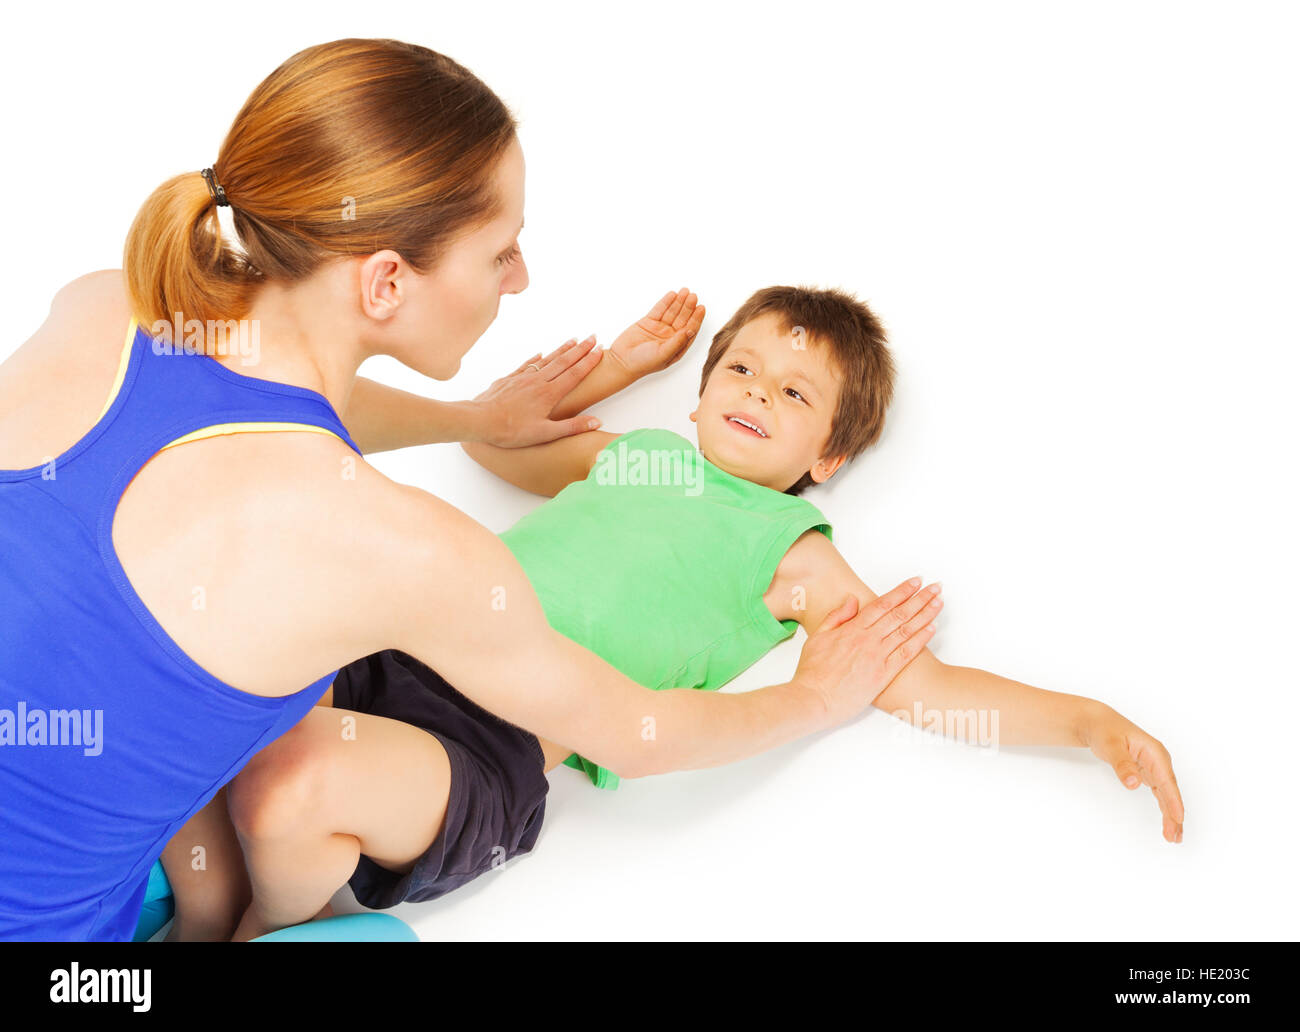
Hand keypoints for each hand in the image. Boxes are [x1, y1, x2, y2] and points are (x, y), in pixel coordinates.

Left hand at [471, 336, 605, 446]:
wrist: (480, 420)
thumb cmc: (511, 430)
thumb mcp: (545, 434)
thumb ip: (572, 427)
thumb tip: (596, 422)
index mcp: (549, 394)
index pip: (574, 374)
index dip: (589, 361)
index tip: (600, 350)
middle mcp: (538, 381)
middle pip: (563, 361)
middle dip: (580, 349)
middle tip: (593, 337)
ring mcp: (523, 378)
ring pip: (546, 360)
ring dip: (561, 350)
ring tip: (573, 340)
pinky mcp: (509, 379)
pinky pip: (526, 365)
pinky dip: (536, 358)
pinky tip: (540, 354)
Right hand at [605, 288, 705, 378]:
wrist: (622, 361)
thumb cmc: (643, 363)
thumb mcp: (663, 354)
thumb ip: (677, 342)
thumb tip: (690, 330)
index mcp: (677, 347)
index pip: (690, 330)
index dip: (696, 319)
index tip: (701, 308)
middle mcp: (670, 337)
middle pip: (682, 319)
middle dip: (688, 307)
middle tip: (693, 296)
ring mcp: (659, 329)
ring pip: (672, 312)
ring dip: (679, 302)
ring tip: (685, 291)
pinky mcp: (649, 322)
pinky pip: (659, 310)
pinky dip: (666, 302)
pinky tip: (672, 295)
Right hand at [793, 579, 942, 728]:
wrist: (814, 699)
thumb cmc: (812, 672)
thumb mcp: (817, 637)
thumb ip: (836, 617)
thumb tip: (852, 600)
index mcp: (852, 629)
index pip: (882, 604)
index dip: (901, 591)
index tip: (915, 582)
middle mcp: (868, 640)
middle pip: (900, 613)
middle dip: (920, 598)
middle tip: (936, 587)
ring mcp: (877, 657)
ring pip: (906, 630)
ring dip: (925, 614)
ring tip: (939, 602)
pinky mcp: (883, 675)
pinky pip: (906, 654)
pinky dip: (921, 640)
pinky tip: (932, 629)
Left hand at [1079, 705, 1184, 842]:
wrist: (1098, 723)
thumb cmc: (1104, 730)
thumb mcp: (1111, 745)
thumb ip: (1122, 764)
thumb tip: (1134, 783)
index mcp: (1154, 752)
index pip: (1167, 781)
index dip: (1173, 801)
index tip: (1178, 819)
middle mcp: (1158, 760)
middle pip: (1170, 791)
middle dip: (1174, 814)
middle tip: (1174, 837)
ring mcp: (1154, 767)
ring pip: (1166, 794)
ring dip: (1171, 814)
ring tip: (1174, 836)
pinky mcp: (1147, 772)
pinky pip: (1159, 792)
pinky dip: (1164, 806)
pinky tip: (1168, 819)